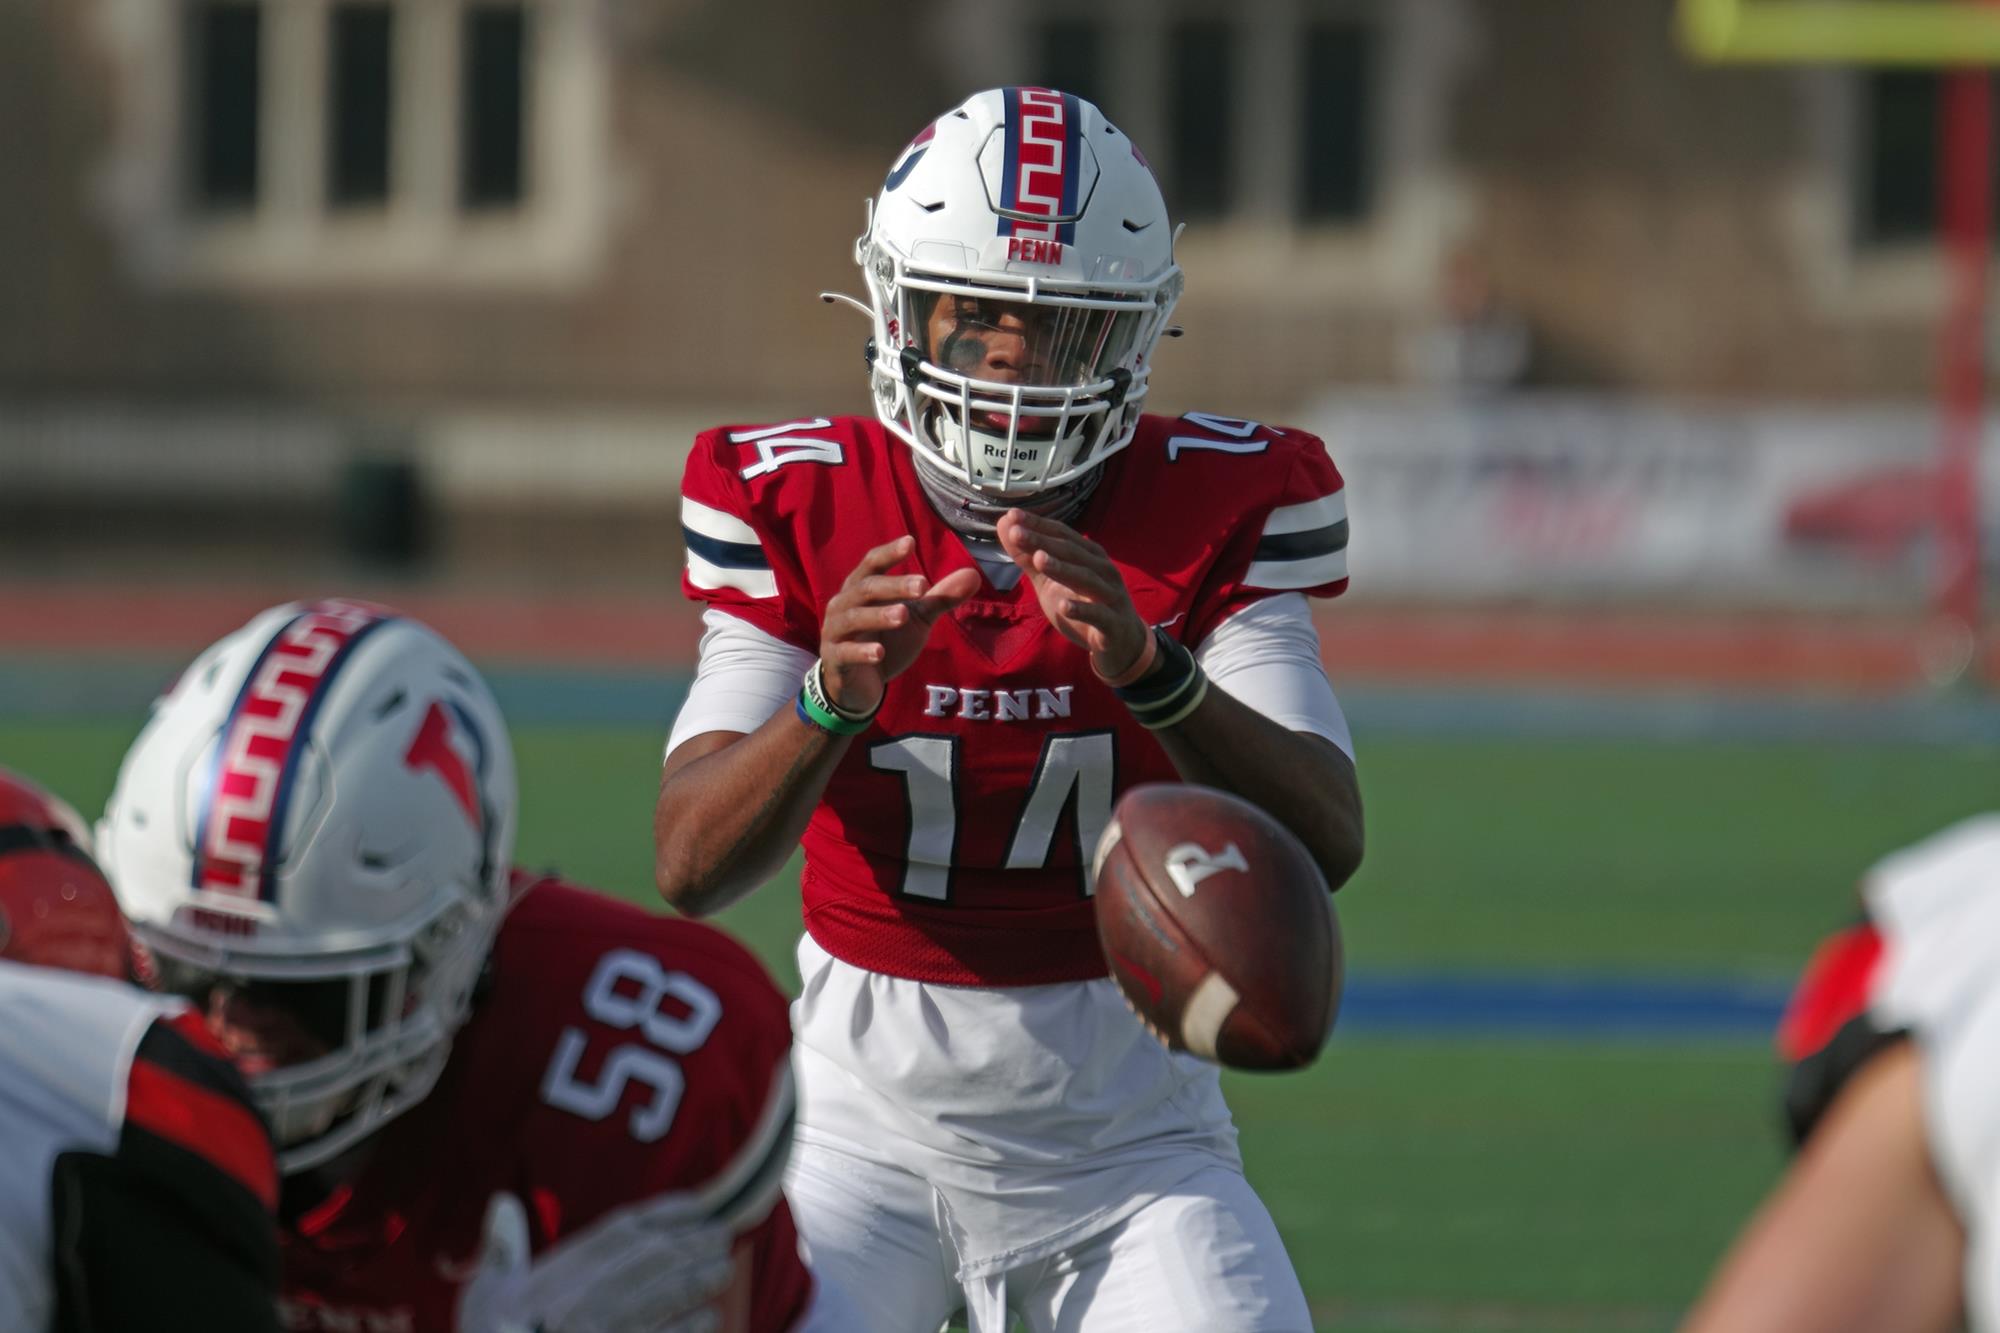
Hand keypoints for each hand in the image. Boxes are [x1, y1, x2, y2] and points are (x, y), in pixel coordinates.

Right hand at [457, 1190, 735, 1332]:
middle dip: (692, 1243)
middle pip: (651, 1260)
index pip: (618, 1231)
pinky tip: (709, 1316)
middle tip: (723, 1233)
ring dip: (699, 1280)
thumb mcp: (484, 1299)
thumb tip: (502, 1203)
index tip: (695, 1205)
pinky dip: (690, 1329)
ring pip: (664, 1298)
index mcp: (552, 1280)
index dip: (663, 1213)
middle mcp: (580, 1304)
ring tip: (724, 1268)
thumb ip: (502, 1251)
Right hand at [819, 536, 981, 714]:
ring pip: (854, 618)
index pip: (873, 564)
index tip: (910, 542)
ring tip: (903, 615)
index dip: (890, 553)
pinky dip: (861, 652)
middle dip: (894, 586)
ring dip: (878, 616)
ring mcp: (835, 632)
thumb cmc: (887, 641)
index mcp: (862, 588)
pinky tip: (879, 653)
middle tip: (922, 585)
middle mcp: (844, 605)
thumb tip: (973, 575)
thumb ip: (939, 598)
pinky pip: (845, 653)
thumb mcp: (916, 619)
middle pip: (866, 588)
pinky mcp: (835, 660)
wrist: (859, 684)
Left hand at [996, 510, 1149, 678]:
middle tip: (1016, 533)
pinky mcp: (1114, 624)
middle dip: (1043, 542)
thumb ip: (1029, 557)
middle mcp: (1103, 570)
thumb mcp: (1051, 582)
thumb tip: (1005, 526)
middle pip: (1072, 553)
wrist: (1122, 642)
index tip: (1012, 514)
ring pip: (1087, 579)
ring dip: (1062, 569)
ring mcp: (1111, 596)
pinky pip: (1099, 615)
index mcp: (1089, 556)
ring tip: (1038, 559)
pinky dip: (1082, 609)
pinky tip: (1063, 606)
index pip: (1061, 535)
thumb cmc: (1085, 604)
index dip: (1038, 525)